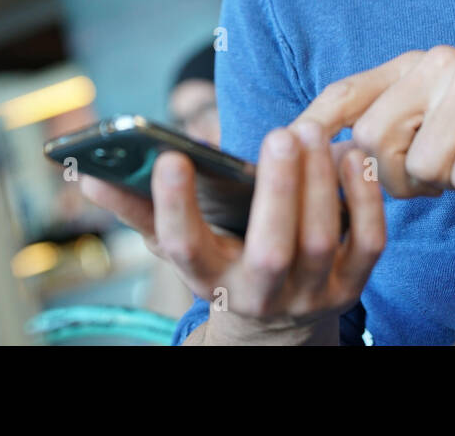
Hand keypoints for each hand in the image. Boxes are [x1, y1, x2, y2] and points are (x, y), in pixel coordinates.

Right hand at [80, 124, 384, 343]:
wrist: (278, 323)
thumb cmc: (223, 260)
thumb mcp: (181, 243)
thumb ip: (136, 206)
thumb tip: (85, 174)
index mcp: (209, 278)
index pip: (186, 249)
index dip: (174, 208)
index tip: (170, 159)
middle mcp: (261, 293)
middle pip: (270, 252)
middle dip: (278, 192)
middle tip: (280, 134)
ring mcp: (311, 293)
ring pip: (321, 243)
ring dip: (321, 185)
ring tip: (312, 131)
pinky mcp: (352, 284)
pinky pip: (368, 243)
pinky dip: (364, 199)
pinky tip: (350, 155)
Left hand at [290, 46, 454, 198]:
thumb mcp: (441, 129)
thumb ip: (395, 133)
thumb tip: (333, 158)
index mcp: (418, 66)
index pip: (347, 91)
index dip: (313, 122)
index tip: (288, 145)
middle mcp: (438, 65)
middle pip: (372, 140)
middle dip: (398, 177)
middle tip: (441, 173)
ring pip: (419, 166)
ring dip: (448, 182)